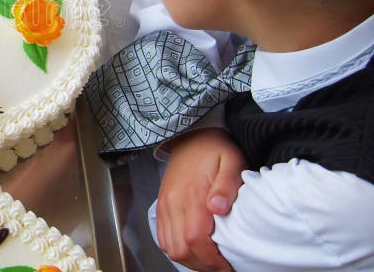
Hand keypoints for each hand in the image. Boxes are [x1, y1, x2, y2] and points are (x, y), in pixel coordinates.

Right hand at [156, 128, 246, 270]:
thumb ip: (226, 185)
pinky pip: (162, 237)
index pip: (195, 238)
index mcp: (192, 193)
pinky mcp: (162, 205)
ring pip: (170, 247)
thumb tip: (218, 208)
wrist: (191, 136)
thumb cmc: (215, 149)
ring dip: (189, 260)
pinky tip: (193, 250)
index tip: (227, 266)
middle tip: (221, 267)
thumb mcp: (231, 161)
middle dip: (202, 265)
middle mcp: (174, 201)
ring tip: (209, 260)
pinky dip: (176, 249)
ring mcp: (165, 204)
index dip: (211, 260)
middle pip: (180, 248)